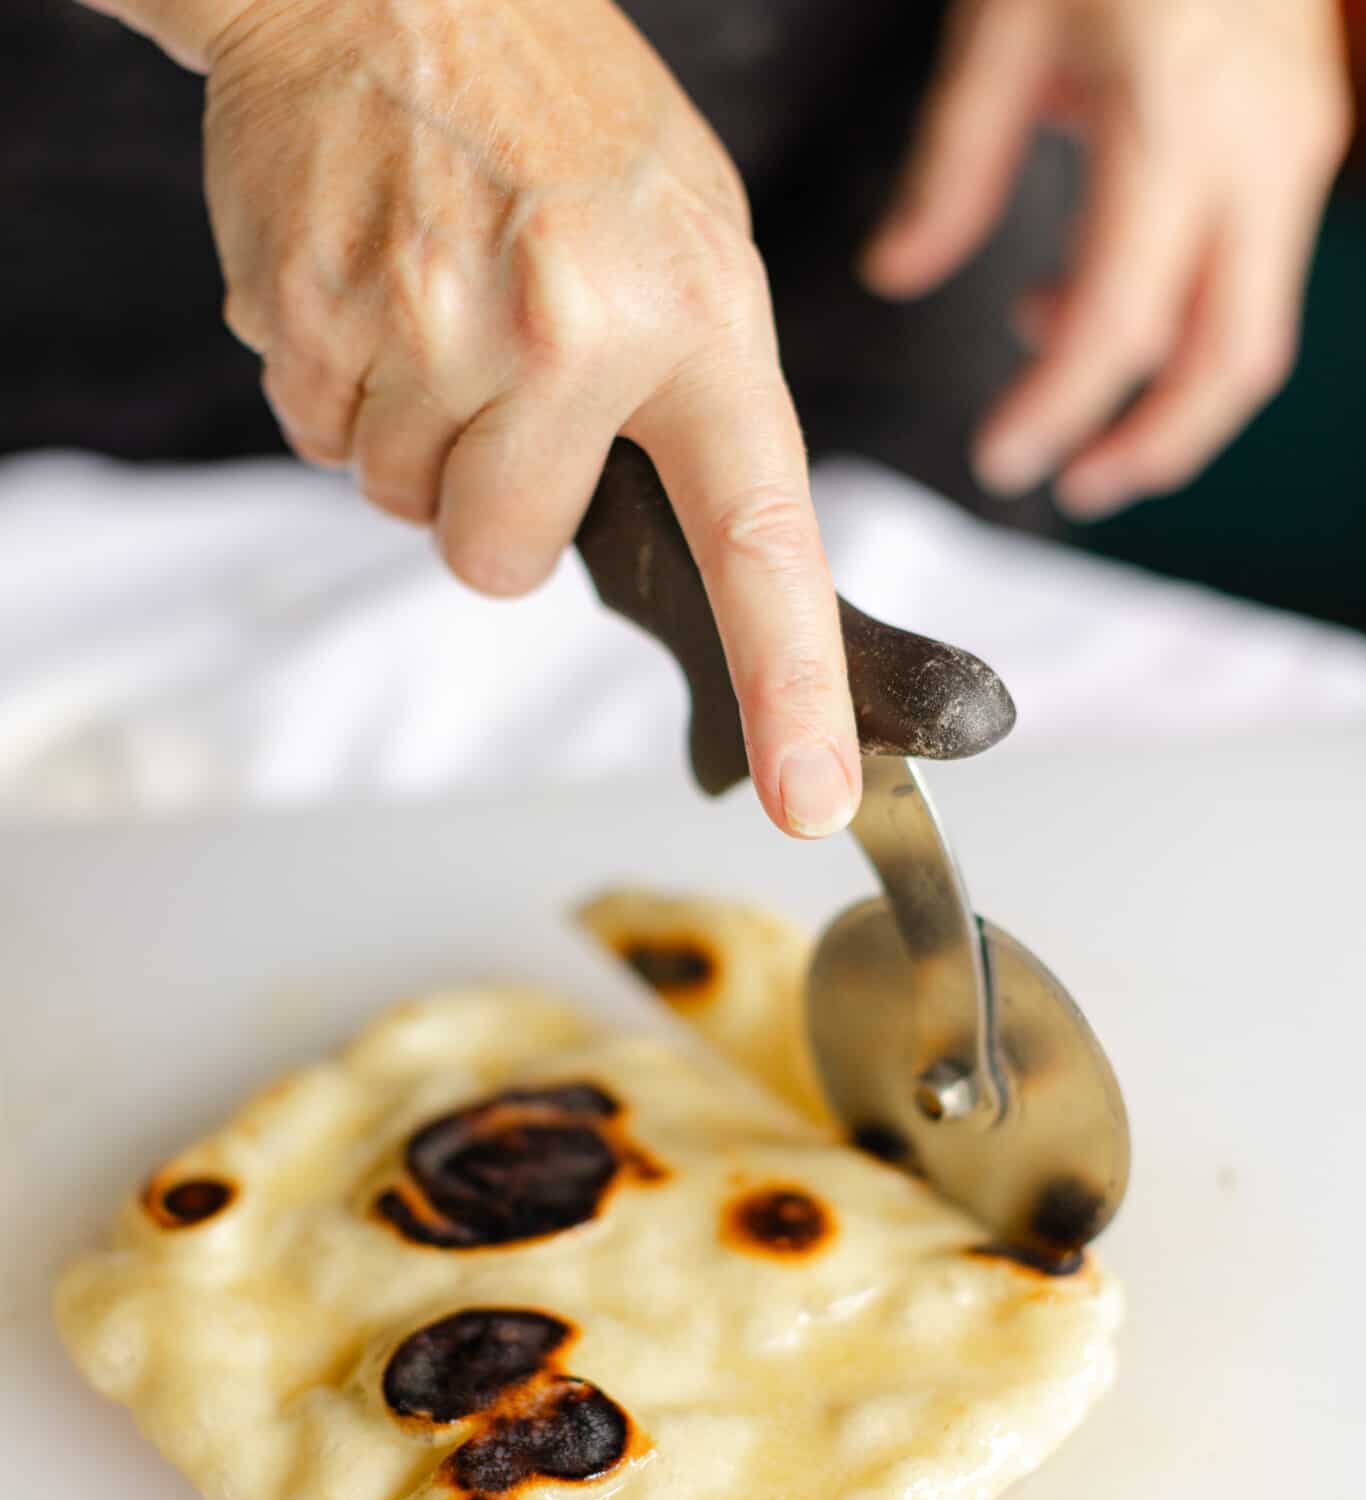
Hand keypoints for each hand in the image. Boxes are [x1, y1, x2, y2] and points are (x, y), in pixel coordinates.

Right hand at [151, 0, 856, 838]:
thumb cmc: (556, 115)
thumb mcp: (689, 235)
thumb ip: (693, 404)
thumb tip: (699, 569)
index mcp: (693, 319)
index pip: (759, 540)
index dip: (790, 687)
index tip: (811, 794)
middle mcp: (567, 332)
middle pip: (502, 561)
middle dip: (496, 499)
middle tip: (509, 375)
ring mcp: (428, 325)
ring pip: (405, 508)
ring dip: (418, 437)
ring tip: (443, 301)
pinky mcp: (310, 317)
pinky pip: (321, 442)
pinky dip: (342, 390)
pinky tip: (377, 287)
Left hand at [861, 0, 1352, 517]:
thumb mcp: (1003, 30)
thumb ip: (951, 168)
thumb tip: (899, 269)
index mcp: (1168, 133)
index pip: (1117, 327)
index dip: (1057, 412)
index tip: (1003, 457)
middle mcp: (1254, 156)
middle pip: (1226, 363)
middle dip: (1148, 446)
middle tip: (1071, 485)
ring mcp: (1294, 150)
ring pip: (1256, 331)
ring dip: (1172, 397)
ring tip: (1076, 406)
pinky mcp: (1303, 138)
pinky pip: (1260, 272)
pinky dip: (1188, 320)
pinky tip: (1103, 298)